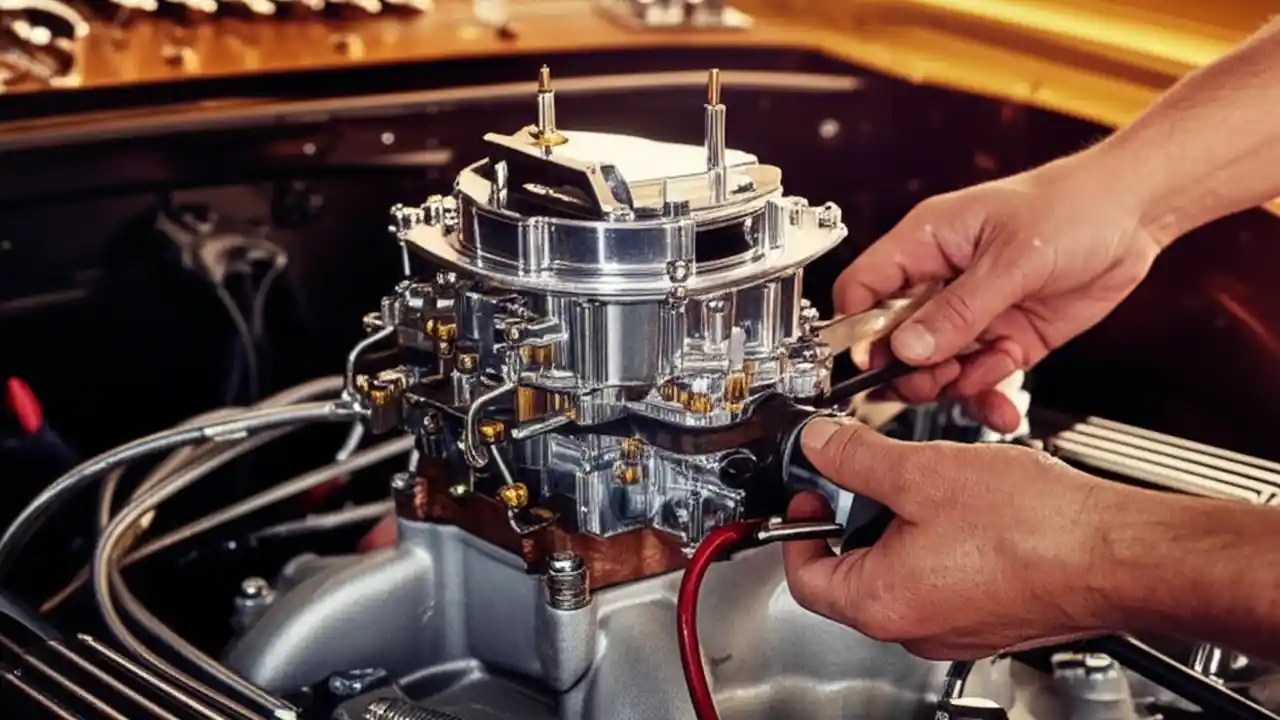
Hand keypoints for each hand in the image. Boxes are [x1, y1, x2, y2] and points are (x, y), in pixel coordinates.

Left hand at [782, 416, 1136, 658]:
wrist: (1115, 553)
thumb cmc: (1033, 528)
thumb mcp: (921, 472)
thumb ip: (855, 457)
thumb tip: (820, 445)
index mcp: (881, 602)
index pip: (805, 577)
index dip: (799, 529)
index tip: (809, 495)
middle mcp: (914, 629)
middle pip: (852, 576)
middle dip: (855, 521)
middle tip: (868, 479)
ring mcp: (955, 629)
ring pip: (901, 575)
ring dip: (901, 529)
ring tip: (928, 487)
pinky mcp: (990, 619)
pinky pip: (944, 581)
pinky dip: (942, 545)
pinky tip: (969, 511)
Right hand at [839, 151, 1164, 431]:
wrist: (1136, 215)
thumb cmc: (1074, 205)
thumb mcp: (1013, 258)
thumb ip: (960, 309)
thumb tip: (908, 347)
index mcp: (925, 243)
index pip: (863, 290)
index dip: (860, 331)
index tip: (875, 363)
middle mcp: (941, 281)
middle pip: (894, 340)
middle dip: (912, 368)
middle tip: (939, 376)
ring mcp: (972, 313)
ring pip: (935, 367)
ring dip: (955, 383)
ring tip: (985, 374)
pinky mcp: (1004, 338)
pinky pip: (978, 379)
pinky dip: (987, 396)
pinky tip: (1002, 405)